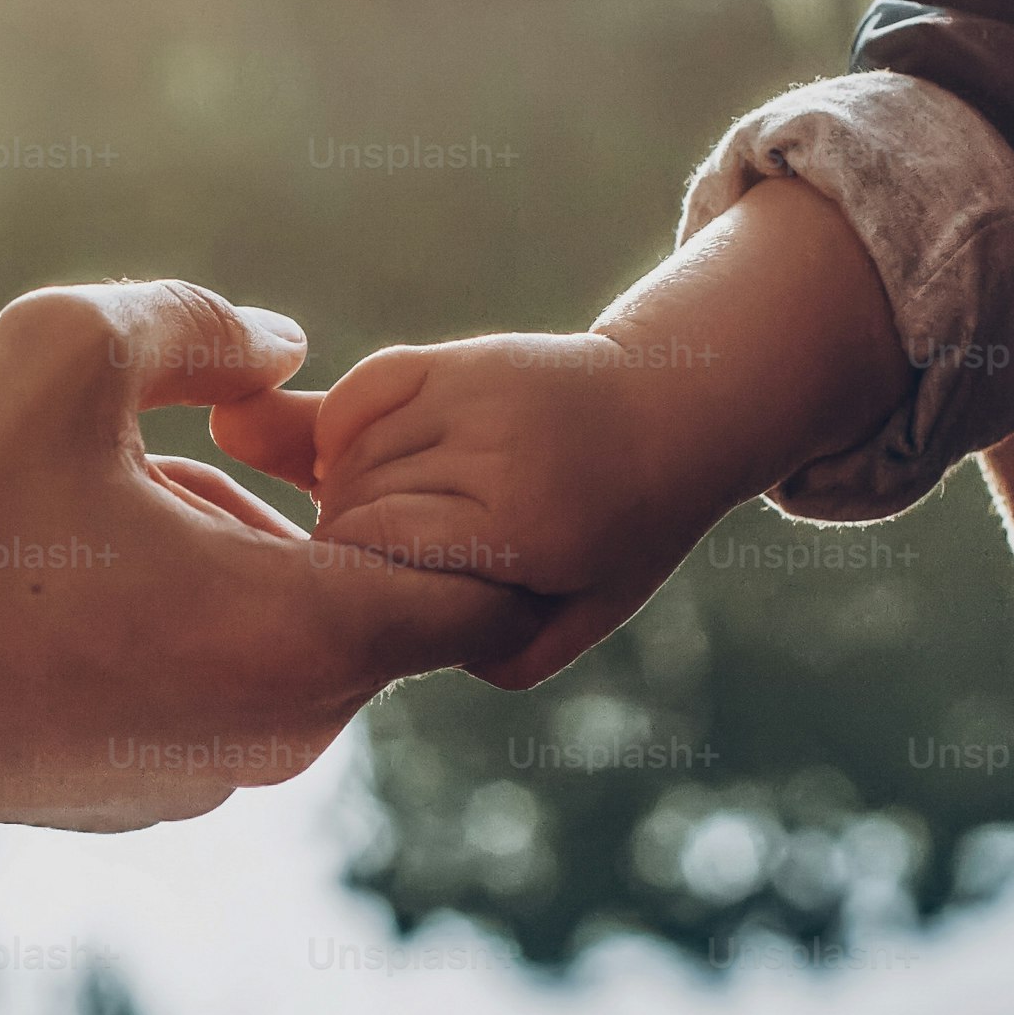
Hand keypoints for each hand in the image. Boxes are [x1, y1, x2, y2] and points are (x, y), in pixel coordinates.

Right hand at [0, 279, 539, 1014]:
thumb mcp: (63, 351)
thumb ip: (201, 326)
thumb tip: (281, 347)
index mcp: (292, 639)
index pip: (474, 589)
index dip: (457, 497)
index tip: (378, 433)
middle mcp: (266, 738)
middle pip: (360, 605)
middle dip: (312, 508)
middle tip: (213, 430)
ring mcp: (189, 784)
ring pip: (269, 642)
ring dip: (227, 555)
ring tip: (114, 486)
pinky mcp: (115, 800)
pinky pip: (195, 688)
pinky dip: (167, 617)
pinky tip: (56, 558)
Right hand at [213, 326, 739, 690]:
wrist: (674, 413)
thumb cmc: (628, 530)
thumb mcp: (588, 614)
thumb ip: (510, 657)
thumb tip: (424, 650)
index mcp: (517, 524)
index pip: (382, 540)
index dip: (350, 568)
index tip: (352, 594)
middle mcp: (490, 450)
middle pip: (362, 494)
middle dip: (339, 533)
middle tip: (343, 563)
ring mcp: (475, 393)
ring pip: (360, 445)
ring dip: (341, 486)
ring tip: (352, 518)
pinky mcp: (463, 357)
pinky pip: (369, 385)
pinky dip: (342, 424)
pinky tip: (347, 457)